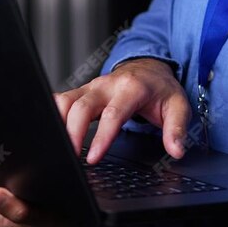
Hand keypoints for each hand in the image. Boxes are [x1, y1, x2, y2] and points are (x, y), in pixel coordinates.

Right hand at [53, 57, 190, 163]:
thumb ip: (177, 129)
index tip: (92, 158)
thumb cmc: (161, 89)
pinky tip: (49, 130)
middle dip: (72, 132)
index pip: (113, 114)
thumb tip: (177, 150)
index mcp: (131, 88)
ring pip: (66, 100)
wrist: (150, 68)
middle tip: (70, 157)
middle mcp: (107, 85)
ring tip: (56, 147)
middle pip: (82, 106)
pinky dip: (52, 113)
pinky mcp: (82, 91)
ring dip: (58, 122)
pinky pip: (61, 99)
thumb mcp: (178, 106)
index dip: (101, 137)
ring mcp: (92, 87)